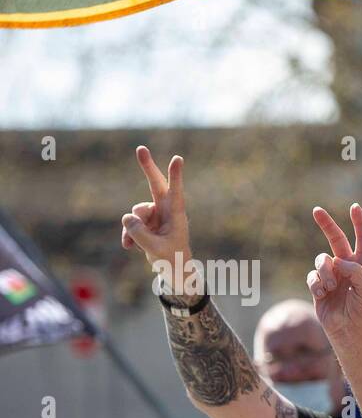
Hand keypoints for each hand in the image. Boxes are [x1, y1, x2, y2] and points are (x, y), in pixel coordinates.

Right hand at [121, 146, 192, 291]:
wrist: (172, 268)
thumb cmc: (172, 258)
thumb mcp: (155, 249)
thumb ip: (140, 234)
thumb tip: (127, 217)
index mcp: (176, 215)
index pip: (176, 192)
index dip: (175, 176)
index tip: (178, 159)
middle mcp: (165, 210)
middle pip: (155, 184)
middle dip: (147, 167)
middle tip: (141, 148)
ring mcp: (154, 214)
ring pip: (135, 213)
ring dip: (133, 229)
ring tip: (139, 244)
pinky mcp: (144, 221)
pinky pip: (130, 223)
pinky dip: (128, 235)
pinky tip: (130, 247)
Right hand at [309, 204, 361, 349]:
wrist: (349, 332)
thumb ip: (355, 270)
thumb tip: (336, 259)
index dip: (360, 223)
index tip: (354, 207)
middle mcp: (348, 268)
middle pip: (337, 240)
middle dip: (327, 225)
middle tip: (316, 210)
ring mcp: (333, 276)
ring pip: (322, 260)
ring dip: (325, 272)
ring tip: (331, 288)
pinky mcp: (319, 287)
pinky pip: (313, 276)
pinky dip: (317, 284)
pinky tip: (323, 295)